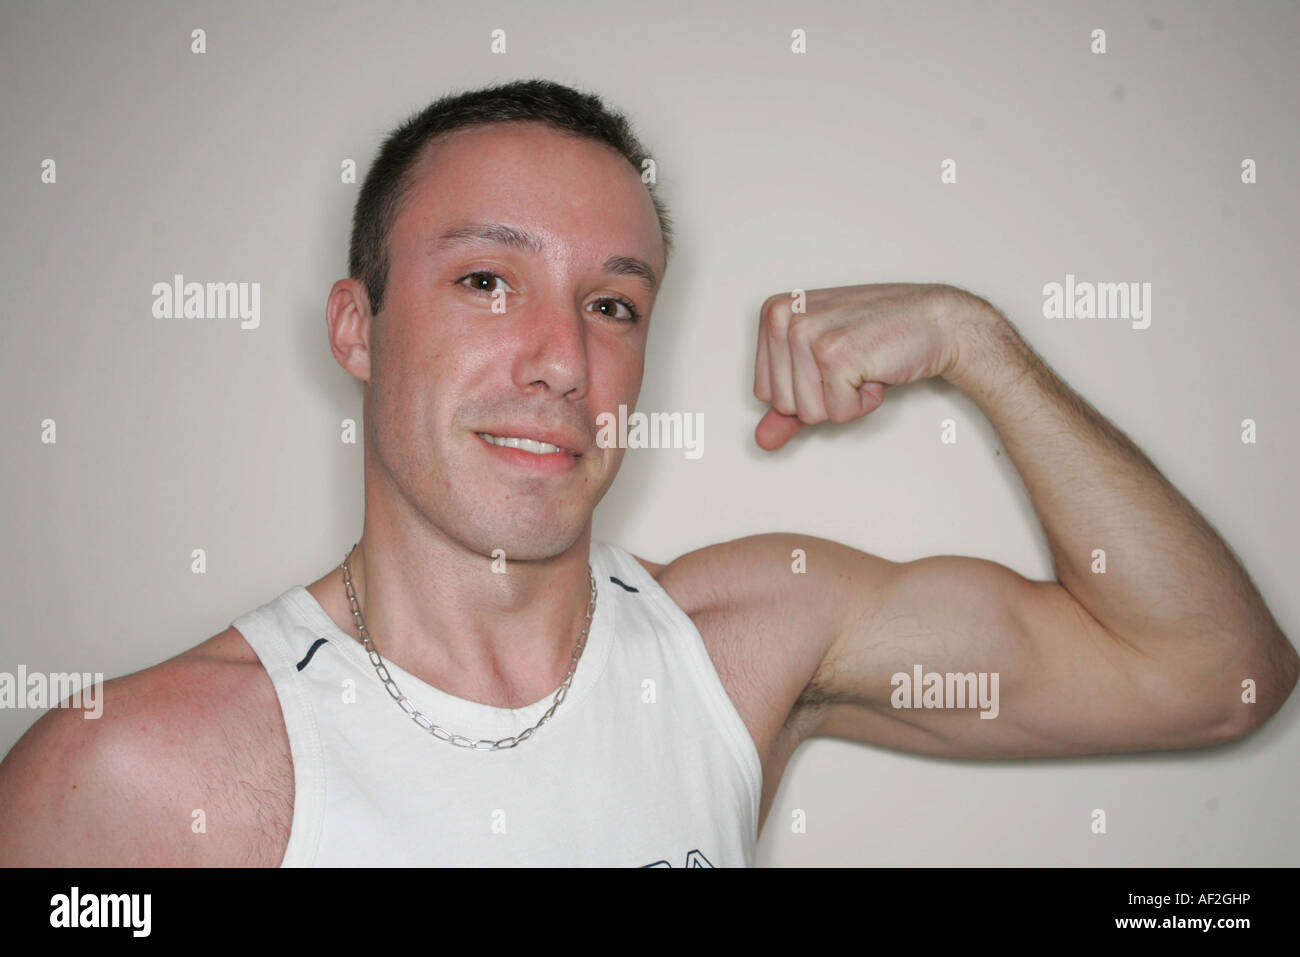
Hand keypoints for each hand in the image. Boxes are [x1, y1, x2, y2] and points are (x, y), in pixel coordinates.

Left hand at [753, 282, 978, 449]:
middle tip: (852, 362)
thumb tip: (762, 440)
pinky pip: (838, 415)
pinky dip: (865, 403)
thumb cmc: (879, 334)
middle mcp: (783, 319)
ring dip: (845, 400)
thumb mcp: (823, 364)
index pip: (764, 392)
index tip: (832, 361)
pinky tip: (876, 370)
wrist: (934, 319)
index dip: (806, 390)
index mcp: (773, 314)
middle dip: (825, 397)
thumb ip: (789, 403)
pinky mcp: (835, 356)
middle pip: (784, 406)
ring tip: (863, 364)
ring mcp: (807, 335)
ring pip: (808, 414)